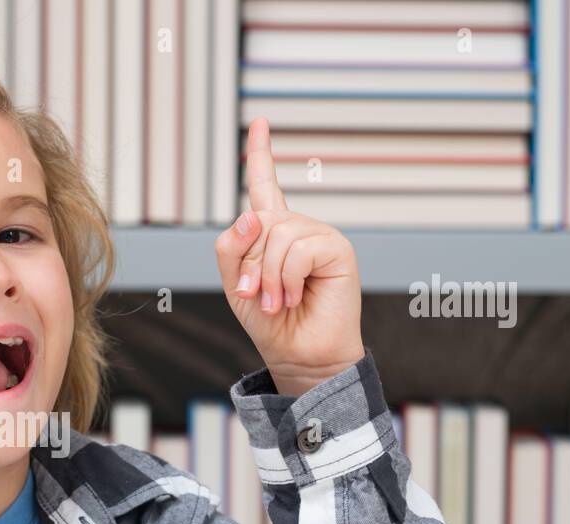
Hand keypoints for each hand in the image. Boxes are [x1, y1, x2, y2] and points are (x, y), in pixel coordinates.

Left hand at [215, 117, 364, 395]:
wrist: (298, 354)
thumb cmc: (270, 321)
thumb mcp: (236, 285)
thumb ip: (232, 248)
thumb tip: (252, 215)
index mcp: (272, 232)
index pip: (263, 186)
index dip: (260, 154)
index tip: (259, 123)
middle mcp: (297, 228)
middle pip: (258, 222)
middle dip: (251, 264)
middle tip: (259, 297)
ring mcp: (319, 235)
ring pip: (277, 236)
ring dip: (269, 277)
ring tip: (278, 302)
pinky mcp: (337, 248)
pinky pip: (298, 249)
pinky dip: (288, 279)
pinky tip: (296, 297)